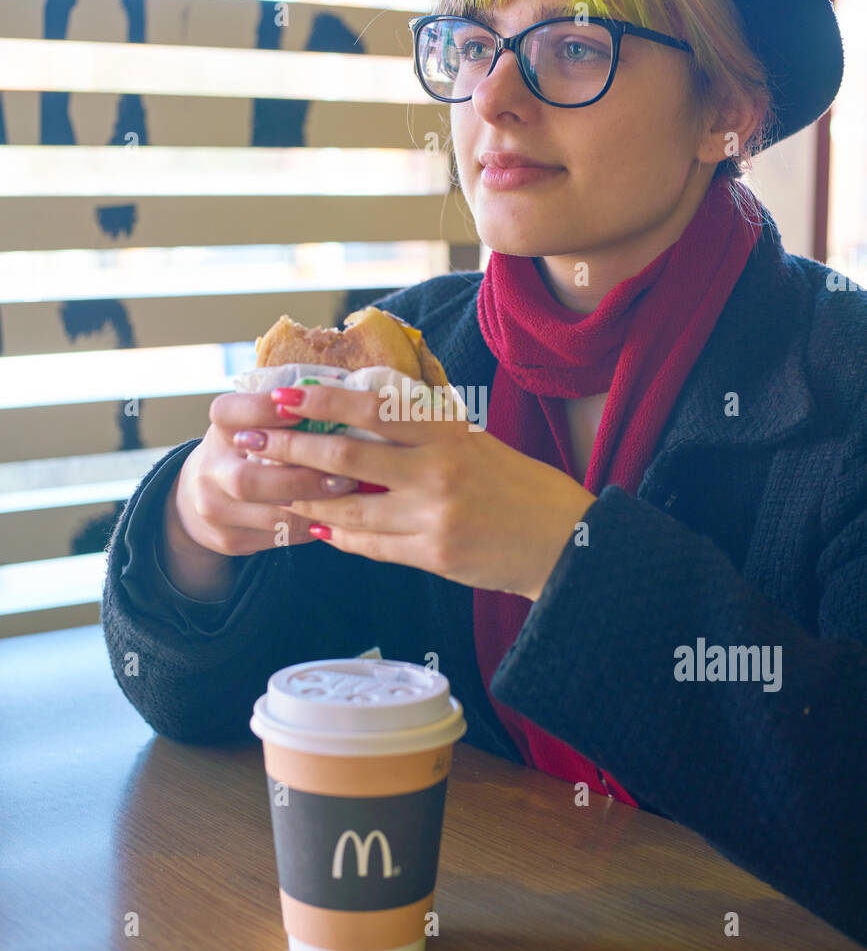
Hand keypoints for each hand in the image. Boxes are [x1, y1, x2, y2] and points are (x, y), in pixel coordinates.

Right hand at [169, 391, 363, 559]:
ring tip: (349, 499)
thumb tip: (339, 395)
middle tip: (345, 477)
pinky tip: (334, 518)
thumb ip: (283, 415)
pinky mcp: (229, 539)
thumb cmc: (244, 451)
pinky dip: (310, 528)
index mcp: (218, 431)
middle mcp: (208, 470)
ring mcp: (214, 509)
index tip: (305, 410)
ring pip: (271, 517)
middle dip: (302, 481)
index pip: (231, 413)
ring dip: (315, 509)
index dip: (266, 410)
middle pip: (248, 481)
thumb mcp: (251, 426)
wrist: (196, 499)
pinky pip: (279, 538)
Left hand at [246, 381, 596, 599]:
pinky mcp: (433, 555)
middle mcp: (437, 470)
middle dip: (291, 449)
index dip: (322, 400)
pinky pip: (371, 545)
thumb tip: (366, 416)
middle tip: (252, 440)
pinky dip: (341, 535)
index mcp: (448, 433)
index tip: (284, 395)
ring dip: (306, 498)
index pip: (372, 408)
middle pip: (346, 457)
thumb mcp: (476, 443)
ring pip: (349, 509)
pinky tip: (319, 525)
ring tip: (273, 488)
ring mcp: (433, 516)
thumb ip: (425, 431)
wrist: (563, 541)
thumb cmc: (519, 487)